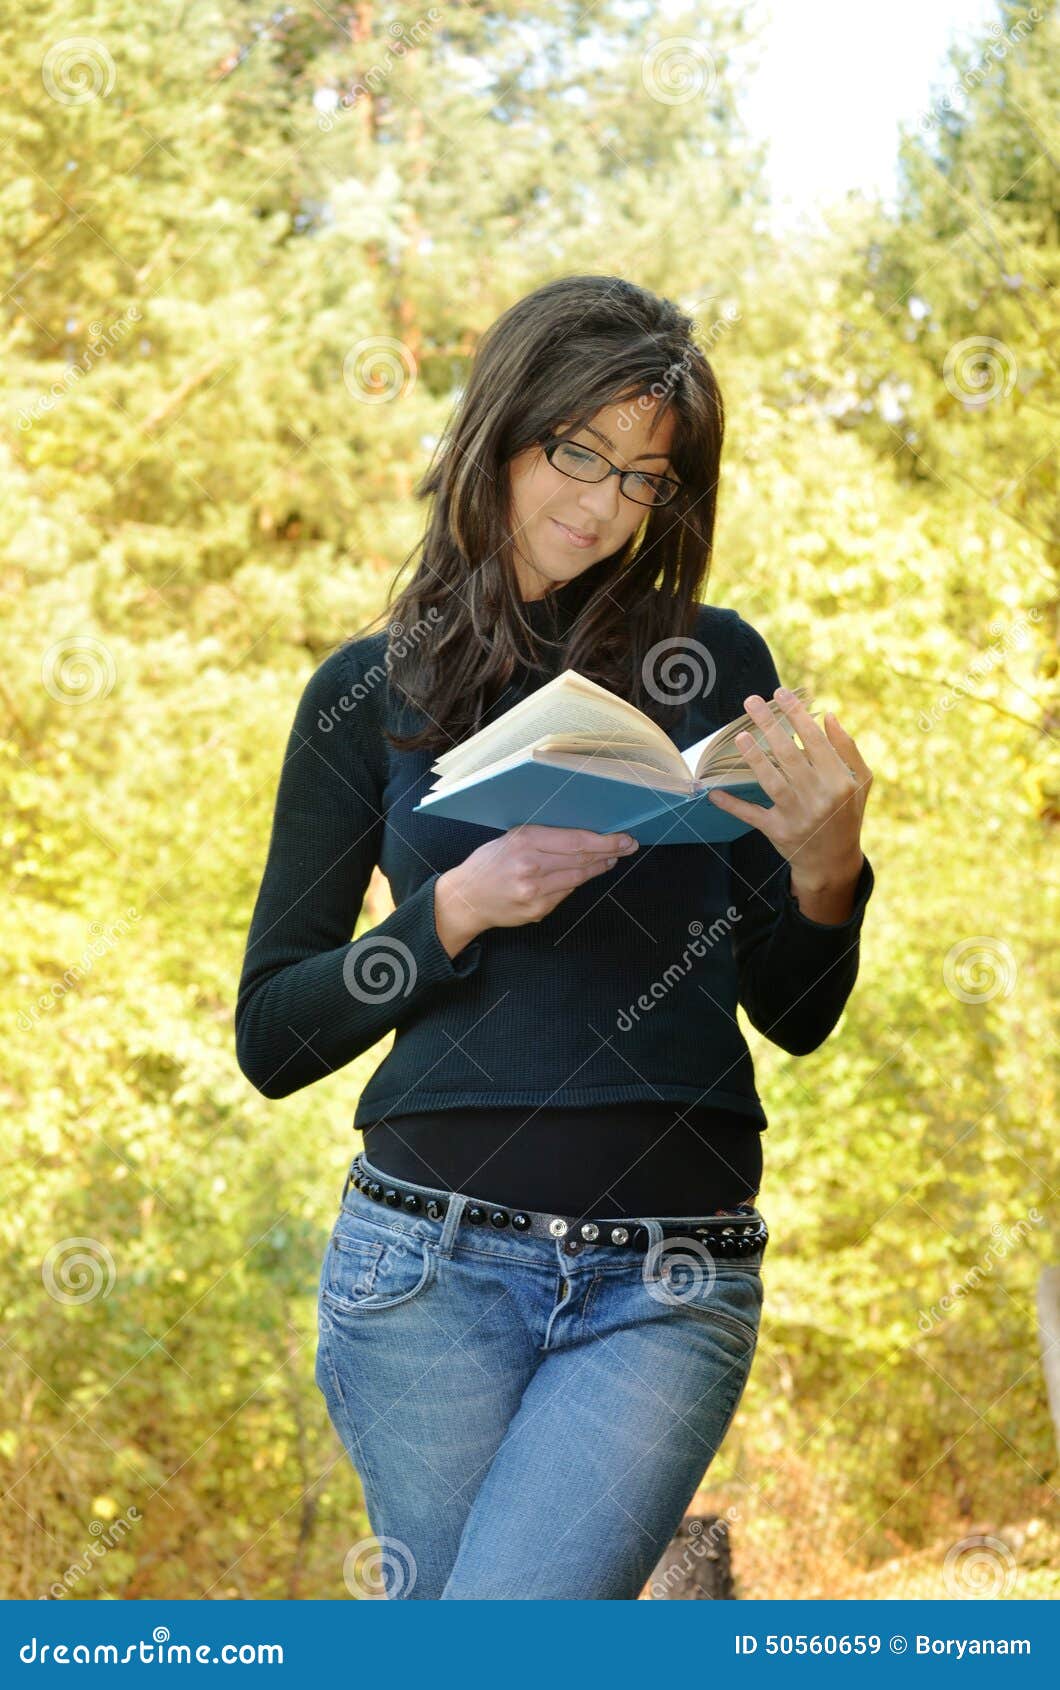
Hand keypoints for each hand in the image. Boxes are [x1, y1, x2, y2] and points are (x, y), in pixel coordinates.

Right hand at [435, 824, 638, 950]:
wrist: (467, 898)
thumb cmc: (490, 863)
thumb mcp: (511, 839)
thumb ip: (544, 838)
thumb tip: (584, 838)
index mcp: (524, 841)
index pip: (575, 841)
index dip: (604, 841)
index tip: (623, 839)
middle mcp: (531, 866)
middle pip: (581, 859)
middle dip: (609, 852)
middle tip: (628, 847)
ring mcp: (535, 892)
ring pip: (578, 878)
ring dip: (597, 869)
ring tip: (610, 860)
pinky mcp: (538, 910)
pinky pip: (565, 893)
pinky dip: (573, 883)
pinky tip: (577, 876)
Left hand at [708, 687, 871, 886]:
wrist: (834, 861)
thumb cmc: (846, 813)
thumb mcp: (860, 782)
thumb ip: (847, 748)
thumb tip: (829, 716)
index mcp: (840, 781)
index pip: (815, 741)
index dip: (796, 715)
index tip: (780, 694)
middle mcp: (819, 798)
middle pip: (789, 756)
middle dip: (770, 726)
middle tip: (751, 702)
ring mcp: (797, 816)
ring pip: (771, 781)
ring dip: (753, 757)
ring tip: (740, 735)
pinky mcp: (777, 831)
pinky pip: (751, 815)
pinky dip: (732, 804)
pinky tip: (714, 792)